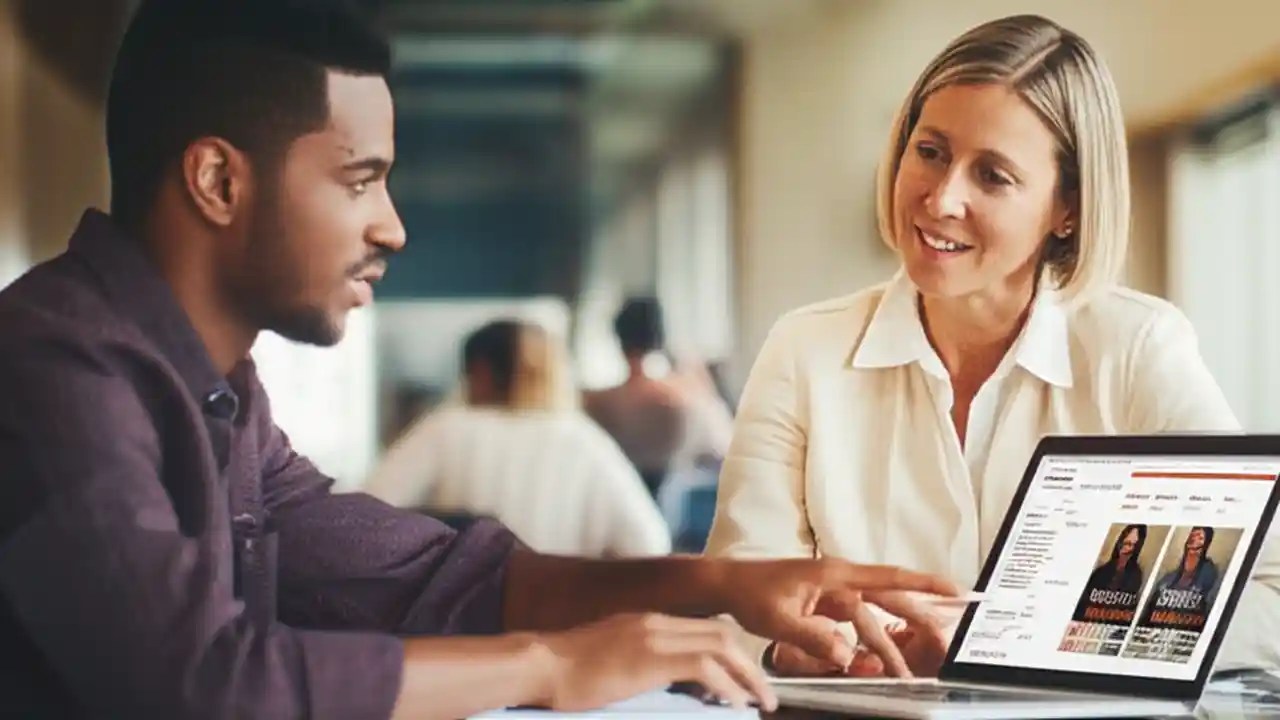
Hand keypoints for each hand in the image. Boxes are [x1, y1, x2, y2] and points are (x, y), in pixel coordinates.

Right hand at [533, 613, 777, 711]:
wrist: (540, 666)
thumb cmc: (567, 673)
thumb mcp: (613, 660)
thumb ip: (643, 665)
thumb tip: (672, 686)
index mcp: (650, 621)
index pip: (708, 628)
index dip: (735, 653)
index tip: (746, 680)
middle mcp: (658, 622)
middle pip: (723, 633)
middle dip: (750, 664)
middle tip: (765, 694)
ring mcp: (655, 636)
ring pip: (722, 646)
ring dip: (747, 675)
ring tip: (760, 701)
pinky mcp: (651, 657)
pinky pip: (704, 667)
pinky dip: (726, 684)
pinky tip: (733, 703)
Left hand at [719, 560, 958, 675]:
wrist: (727, 585)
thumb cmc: (750, 594)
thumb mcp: (779, 620)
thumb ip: (815, 638)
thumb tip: (848, 654)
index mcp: (834, 575)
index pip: (888, 577)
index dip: (924, 583)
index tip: (954, 588)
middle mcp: (839, 579)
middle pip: (889, 599)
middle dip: (920, 616)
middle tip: (947, 635)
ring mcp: (833, 591)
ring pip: (873, 616)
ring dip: (889, 640)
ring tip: (905, 669)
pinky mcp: (825, 603)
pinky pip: (856, 621)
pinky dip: (869, 638)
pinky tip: (878, 656)